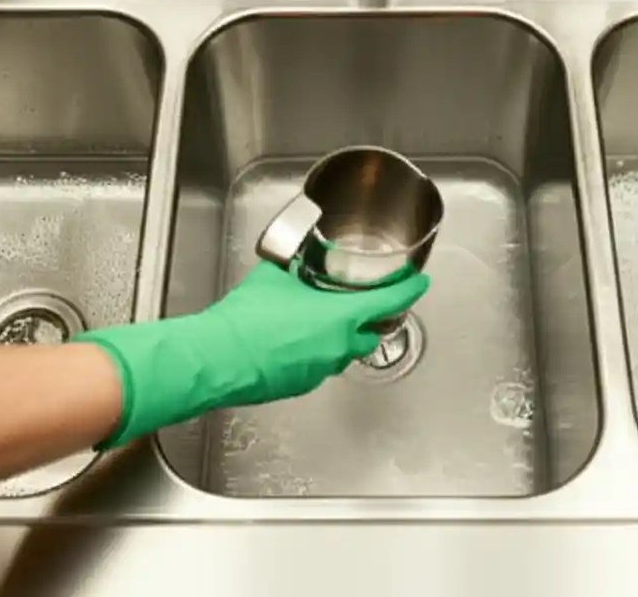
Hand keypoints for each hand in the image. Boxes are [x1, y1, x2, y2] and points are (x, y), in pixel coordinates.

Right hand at [73, 261, 429, 447]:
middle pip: (372, 334)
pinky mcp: (300, 385)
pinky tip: (297, 339)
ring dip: (343, 337)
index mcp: (341, 317)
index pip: (391, 303)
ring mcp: (320, 370)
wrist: (218, 357)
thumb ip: (297, 263)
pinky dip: (317, 351)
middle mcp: (338, 348)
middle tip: (370, 303)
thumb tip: (301, 251)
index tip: (419, 283)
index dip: (409, 290)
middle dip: (375, 320)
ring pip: (344, 352)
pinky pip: (319, 365)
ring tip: (325, 319)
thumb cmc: (246, 318)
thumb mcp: (276, 274)